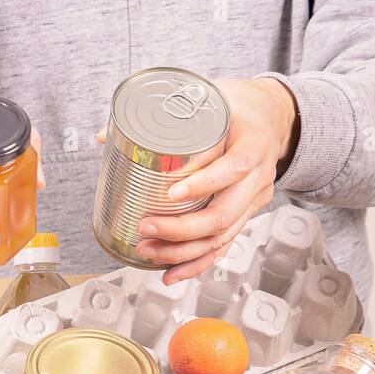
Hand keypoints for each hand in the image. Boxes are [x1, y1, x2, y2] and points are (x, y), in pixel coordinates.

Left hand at [133, 77, 296, 284]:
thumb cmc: (234, 106)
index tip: (172, 194)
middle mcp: (259, 176)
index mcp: (253, 142)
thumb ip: (162, 115)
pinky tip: (170, 274)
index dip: (204, 184)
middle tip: (146, 227)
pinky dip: (195, 264)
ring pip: (221, 236)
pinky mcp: (245, 216)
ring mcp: (254, 200)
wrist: (269, 117)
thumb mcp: (208, 99)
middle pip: (224, 214)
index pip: (234, 168)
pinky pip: (222, 247)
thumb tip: (105, 137)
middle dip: (182, 229)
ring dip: (182, 251)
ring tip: (148, 250)